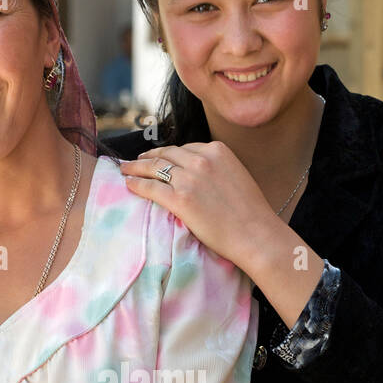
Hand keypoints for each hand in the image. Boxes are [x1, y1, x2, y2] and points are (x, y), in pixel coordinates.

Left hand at [119, 141, 271, 268]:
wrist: (256, 234)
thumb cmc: (251, 213)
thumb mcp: (236, 176)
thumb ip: (217, 169)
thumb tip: (200, 176)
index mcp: (217, 150)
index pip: (185, 148)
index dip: (168, 153)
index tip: (159, 157)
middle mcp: (202, 159)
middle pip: (166, 154)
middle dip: (148, 157)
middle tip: (136, 162)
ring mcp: (189, 178)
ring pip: (154, 167)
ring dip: (136, 168)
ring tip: (126, 170)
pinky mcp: (180, 199)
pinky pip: (150, 187)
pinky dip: (136, 184)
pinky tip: (128, 185)